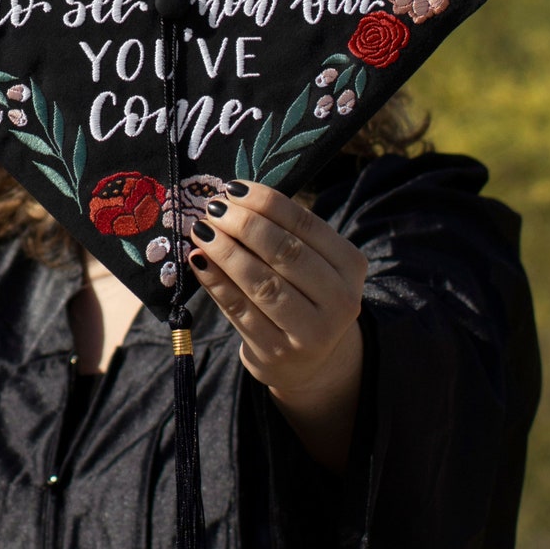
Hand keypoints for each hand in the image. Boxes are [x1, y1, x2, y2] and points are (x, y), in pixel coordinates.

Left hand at [188, 179, 366, 470]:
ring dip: (226, 252)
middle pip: (286, 253)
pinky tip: (199, 260)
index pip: (306, 225)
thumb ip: (281, 232)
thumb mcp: (310, 262)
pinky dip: (216, 282)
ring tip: (202, 230)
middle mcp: (340, 300)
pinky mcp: (277, 352)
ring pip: (262, 283)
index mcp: (350, 265)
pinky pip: (240, 310)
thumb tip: (230, 199)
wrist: (308, 360)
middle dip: (244, 225)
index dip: (267, 202)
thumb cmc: (302, 294)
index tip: (233, 188)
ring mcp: (311, 333)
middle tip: (213, 207)